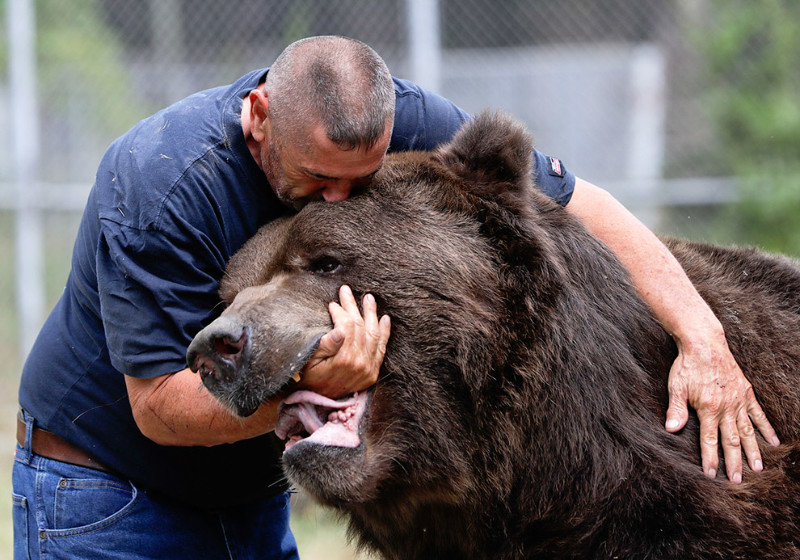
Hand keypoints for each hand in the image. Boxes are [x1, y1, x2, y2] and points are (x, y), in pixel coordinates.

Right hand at [300, 285, 390, 397]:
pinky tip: (385, 318)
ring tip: (368, 298)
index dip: (340, 311)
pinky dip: (384, 333)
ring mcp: (369, 369)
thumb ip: (325, 345)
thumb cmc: (307, 378)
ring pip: (374, 335)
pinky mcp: (372, 373)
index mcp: (344, 359)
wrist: (316, 401)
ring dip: (372, 314)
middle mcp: (361, 364)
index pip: (348, 326)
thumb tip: (339, 329)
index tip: (332, 304)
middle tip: (346, 290)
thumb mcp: (309, 361)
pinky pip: (382, 349)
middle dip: (353, 306)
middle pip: (361, 327)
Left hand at [665, 335, 778, 482]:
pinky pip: (758, 414)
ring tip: (758, 468)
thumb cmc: (687, 366)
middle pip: (732, 440)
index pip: (710, 440)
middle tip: (739, 481)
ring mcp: (739, 400)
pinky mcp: (746, 392)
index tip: (712, 475)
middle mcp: (727, 407)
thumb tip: (671, 429)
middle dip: (734, 462)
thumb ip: (676, 409)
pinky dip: (766, 428)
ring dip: (753, 451)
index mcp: (708, 408)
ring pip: (748, 431)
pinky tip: (773, 442)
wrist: (704, 343)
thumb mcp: (676, 387)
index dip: (711, 459)